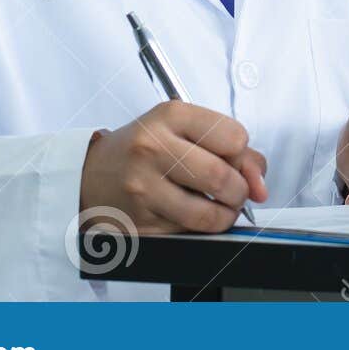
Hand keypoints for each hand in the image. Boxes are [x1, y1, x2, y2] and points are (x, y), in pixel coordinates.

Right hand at [78, 101, 267, 233]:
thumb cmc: (142, 149)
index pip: (234, 137)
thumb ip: (231, 147)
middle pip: (222, 177)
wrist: (88, 175)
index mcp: (169, 116)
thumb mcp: (182, 129)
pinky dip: (200, 229)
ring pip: (208, 213)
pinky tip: (189, 215)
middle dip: (240, 191)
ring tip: (219, 207)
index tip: (233, 159)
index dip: (242, 153)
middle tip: (234, 191)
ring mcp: (143, 188)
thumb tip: (260, 182)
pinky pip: (188, 233)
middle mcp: (153, 149)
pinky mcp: (139, 222)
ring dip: (225, 215)